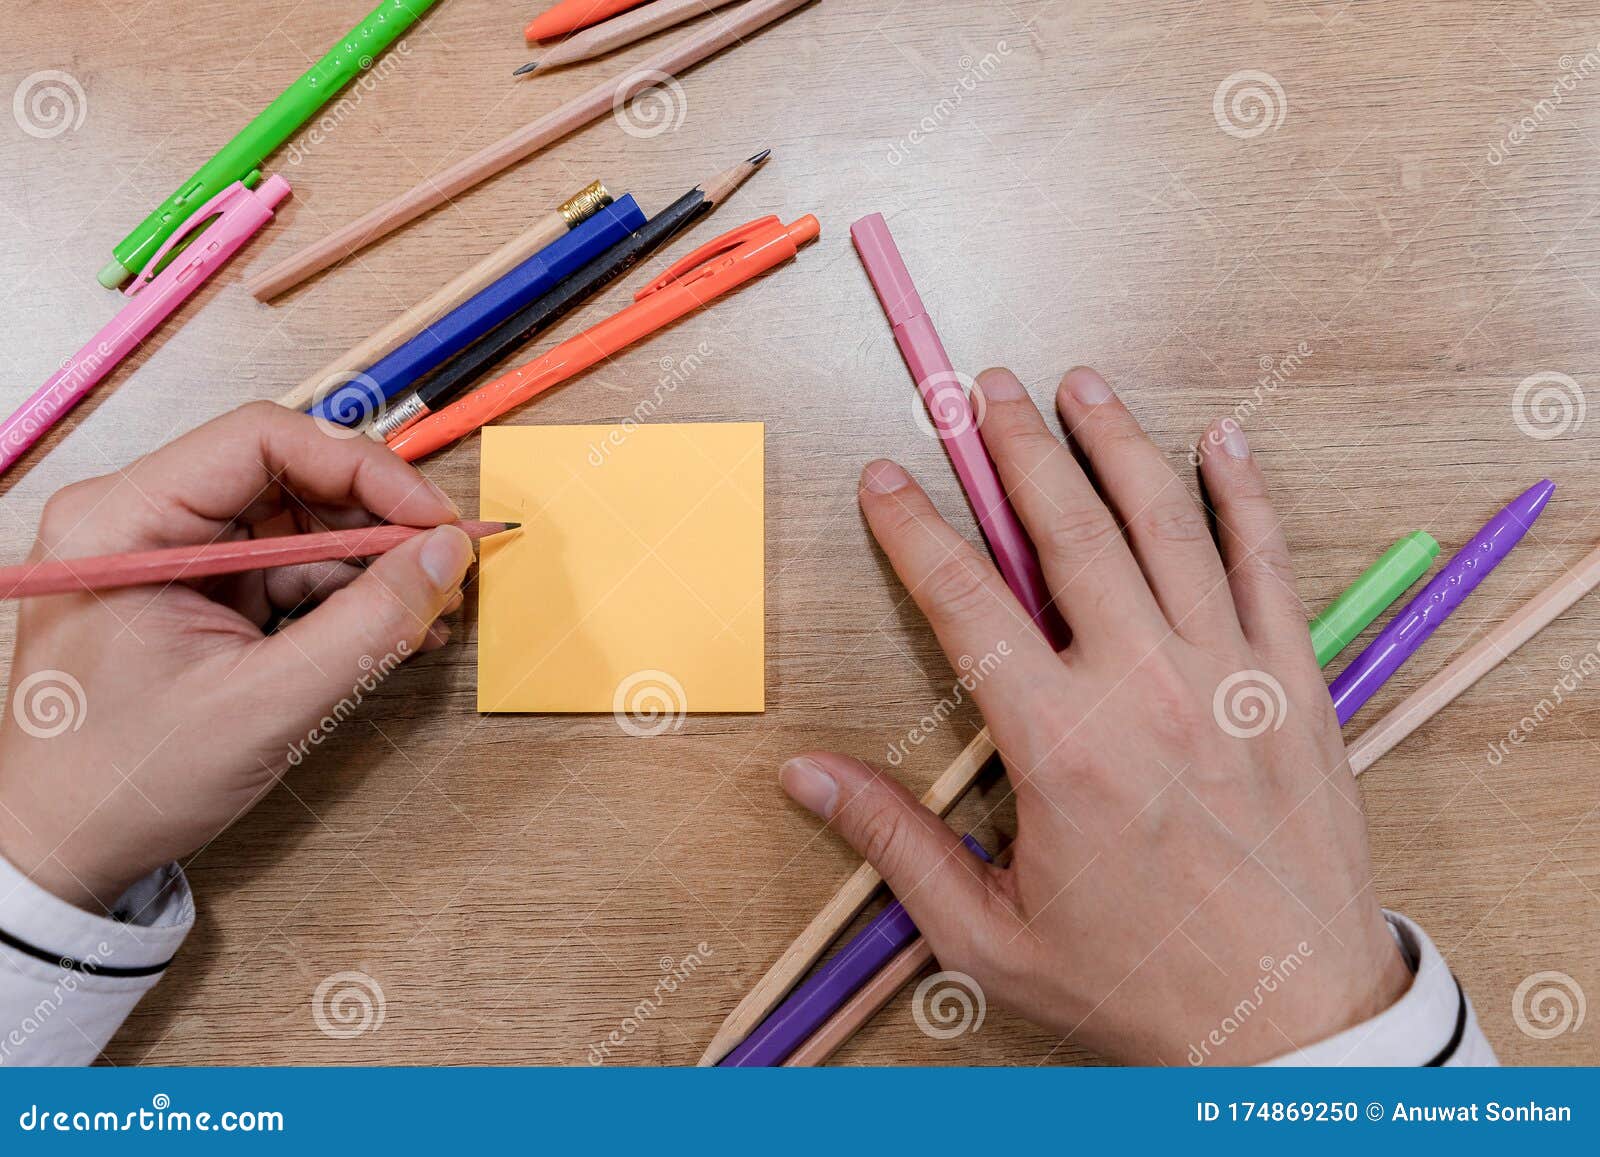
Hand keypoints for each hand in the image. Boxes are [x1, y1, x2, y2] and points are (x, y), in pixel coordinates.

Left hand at [0, 403, 474, 912]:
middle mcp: (140, 520)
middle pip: (287, 474)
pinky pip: (291, 566)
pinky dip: (347, 594)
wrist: (66, 851)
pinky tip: (392, 625)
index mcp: (121, 523)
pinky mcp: (199, 591)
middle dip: (376, 520)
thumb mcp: (262, 706)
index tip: (432, 519)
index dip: (363, 469)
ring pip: (300, 520)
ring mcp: (171, 555)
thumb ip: (366, 627)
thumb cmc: (119, 785)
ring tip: (425, 607)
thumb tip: (446, 556)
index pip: (260, 440)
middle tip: (443, 564)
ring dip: (370, 562)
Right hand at [779, 367, 1410, 1065]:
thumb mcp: (989, 934)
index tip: (889, 480)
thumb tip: (807, 776)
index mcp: (1063, 747)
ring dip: (1117, 445)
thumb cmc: (1138, 984)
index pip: (969, 604)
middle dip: (1016, 450)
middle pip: (1070, 533)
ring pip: (1167, 528)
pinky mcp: (1297, 686)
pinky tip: (1222, 441)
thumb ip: (894, 844)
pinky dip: (1245, 496)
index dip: (918, 531)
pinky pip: (1269, 566)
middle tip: (983, 389)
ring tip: (1080, 385)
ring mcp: (1232, 678)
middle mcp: (1148, 689)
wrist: (1289, 1019)